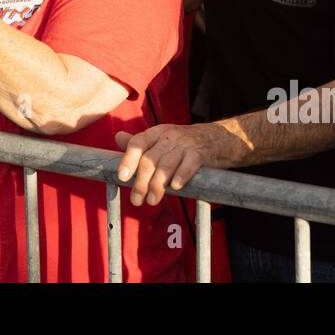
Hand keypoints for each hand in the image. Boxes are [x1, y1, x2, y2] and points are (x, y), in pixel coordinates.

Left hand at [115, 123, 241, 206]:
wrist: (217, 138)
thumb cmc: (184, 143)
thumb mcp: (162, 138)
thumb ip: (140, 142)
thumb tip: (117, 137)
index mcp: (156, 133)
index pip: (138, 143)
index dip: (128, 160)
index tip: (122, 178)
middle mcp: (168, 136)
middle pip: (150, 159)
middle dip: (141, 182)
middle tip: (136, 200)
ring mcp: (185, 144)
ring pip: (166, 165)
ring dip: (158, 185)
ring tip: (152, 201)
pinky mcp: (200, 154)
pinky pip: (189, 164)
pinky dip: (181, 175)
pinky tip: (176, 187)